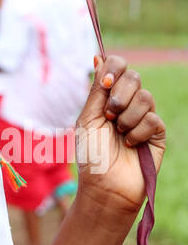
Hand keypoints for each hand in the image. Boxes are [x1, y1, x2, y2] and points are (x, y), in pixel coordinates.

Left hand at [75, 56, 165, 217]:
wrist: (105, 186)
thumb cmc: (91, 155)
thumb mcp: (87, 119)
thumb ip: (95, 90)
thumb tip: (98, 57)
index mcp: (108, 96)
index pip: (118, 66)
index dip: (114, 68)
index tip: (104, 84)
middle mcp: (127, 103)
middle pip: (134, 76)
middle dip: (119, 95)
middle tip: (109, 116)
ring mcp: (143, 117)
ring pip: (146, 97)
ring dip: (127, 117)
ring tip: (118, 133)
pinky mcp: (157, 133)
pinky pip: (152, 119)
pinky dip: (137, 132)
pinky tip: (130, 144)